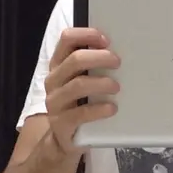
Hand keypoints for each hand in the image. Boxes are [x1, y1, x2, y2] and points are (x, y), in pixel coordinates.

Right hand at [44, 28, 119, 153]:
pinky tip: (112, 108)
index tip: (106, 39)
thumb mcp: (82, 80)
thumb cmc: (79, 101)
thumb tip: (118, 49)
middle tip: (118, 62)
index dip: (86, 35)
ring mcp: (55, 102)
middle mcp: (53, 80)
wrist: (66, 138)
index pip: (66, 39)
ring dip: (101, 83)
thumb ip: (92, 65)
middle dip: (99, 57)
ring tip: (116, 87)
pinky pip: (81, 113)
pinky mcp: (62, 123)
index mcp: (58, 64)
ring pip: (78, 85)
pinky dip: (99, 109)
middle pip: (74, 60)